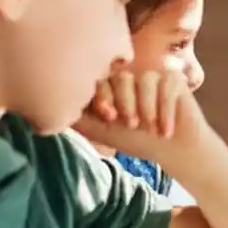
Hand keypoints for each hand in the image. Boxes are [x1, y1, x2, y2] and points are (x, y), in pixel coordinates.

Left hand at [74, 68, 208, 161]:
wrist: (172, 150)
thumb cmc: (138, 140)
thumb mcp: (104, 132)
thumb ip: (81, 120)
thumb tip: (53, 111)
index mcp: (111, 88)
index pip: (101, 79)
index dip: (104, 96)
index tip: (109, 117)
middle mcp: (130, 79)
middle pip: (122, 77)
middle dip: (126, 103)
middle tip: (132, 125)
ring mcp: (152, 77)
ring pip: (145, 80)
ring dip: (147, 108)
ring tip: (151, 127)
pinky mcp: (173, 79)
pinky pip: (166, 85)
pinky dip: (165, 109)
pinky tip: (166, 129)